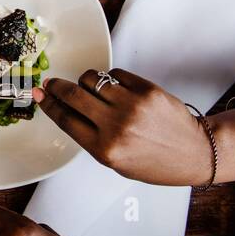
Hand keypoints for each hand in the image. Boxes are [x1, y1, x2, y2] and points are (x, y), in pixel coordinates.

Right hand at [34, 69, 212, 185]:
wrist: (196, 152)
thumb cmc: (155, 161)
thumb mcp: (115, 160)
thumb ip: (89, 137)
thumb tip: (63, 109)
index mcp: (104, 149)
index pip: (65, 119)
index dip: (48, 104)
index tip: (39, 94)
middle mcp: (116, 127)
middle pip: (72, 94)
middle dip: (57, 86)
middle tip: (52, 83)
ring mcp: (132, 106)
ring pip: (92, 78)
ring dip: (86, 81)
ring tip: (92, 89)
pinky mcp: (147, 90)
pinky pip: (115, 74)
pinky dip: (111, 79)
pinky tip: (117, 89)